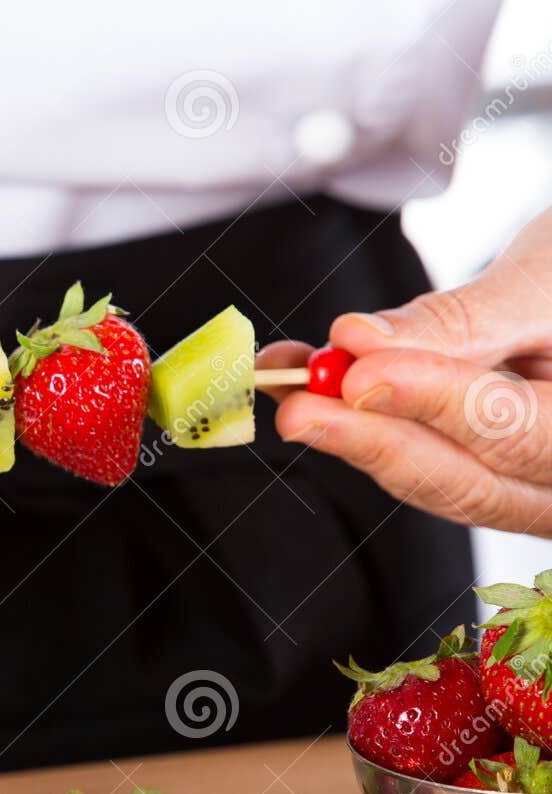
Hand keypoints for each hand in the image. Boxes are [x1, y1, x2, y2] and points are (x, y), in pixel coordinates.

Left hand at [267, 208, 551, 535]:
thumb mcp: (543, 281)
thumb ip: (463, 320)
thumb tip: (361, 342)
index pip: (516, 432)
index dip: (433, 404)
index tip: (360, 376)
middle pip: (465, 482)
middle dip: (371, 440)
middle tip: (298, 408)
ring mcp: (530, 491)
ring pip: (435, 482)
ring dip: (352, 434)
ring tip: (290, 387)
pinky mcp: (488, 478)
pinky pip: (423, 465)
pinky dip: (363, 427)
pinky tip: (309, 392)